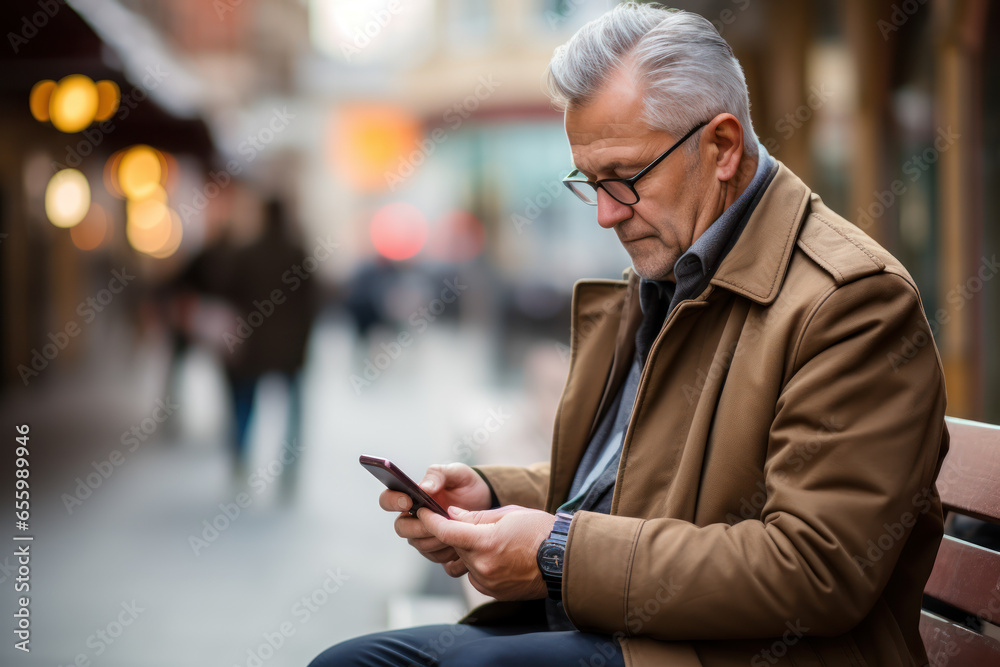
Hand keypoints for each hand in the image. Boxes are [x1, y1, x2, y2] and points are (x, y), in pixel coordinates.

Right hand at [379, 463, 492, 566]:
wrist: (485, 502)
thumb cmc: (465, 484)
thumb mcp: (456, 473)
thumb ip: (438, 475)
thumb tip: (424, 488)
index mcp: (410, 496)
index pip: (387, 500)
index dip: (393, 501)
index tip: (408, 501)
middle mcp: (412, 518)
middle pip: (401, 528)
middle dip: (419, 527)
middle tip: (439, 521)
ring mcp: (423, 536)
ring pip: (420, 545)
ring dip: (438, 539)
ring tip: (457, 529)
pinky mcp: (437, 551)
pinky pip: (436, 557)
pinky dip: (449, 552)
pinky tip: (463, 542)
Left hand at [418, 505, 556, 600]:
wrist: (565, 561)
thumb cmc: (540, 531)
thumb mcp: (509, 514)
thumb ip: (476, 517)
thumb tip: (452, 515)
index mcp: (485, 542)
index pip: (446, 531)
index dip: (430, 521)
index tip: (422, 513)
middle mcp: (482, 566)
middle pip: (456, 546)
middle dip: (459, 534)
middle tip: (478, 524)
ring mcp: (488, 583)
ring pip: (466, 562)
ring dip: (471, 551)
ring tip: (497, 542)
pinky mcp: (494, 593)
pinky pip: (477, 576)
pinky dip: (480, 565)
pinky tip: (501, 558)